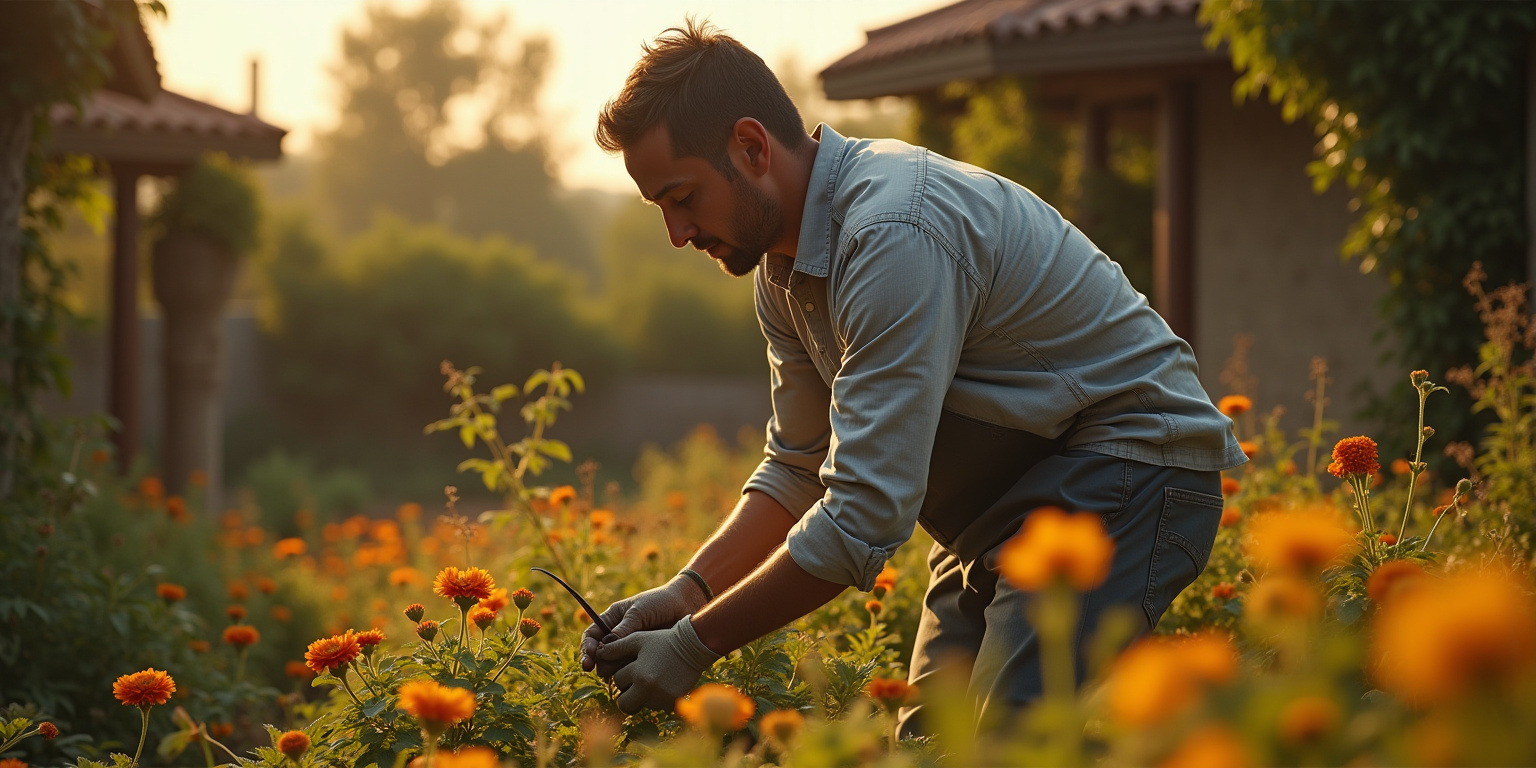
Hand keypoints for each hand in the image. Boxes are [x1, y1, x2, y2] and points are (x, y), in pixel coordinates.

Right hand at [580, 575, 709, 675]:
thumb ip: (623, 629)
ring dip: (617, 671)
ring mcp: (631, 648)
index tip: (589, 661)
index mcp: (612, 619)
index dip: (587, 649)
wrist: (686, 606)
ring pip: (616, 665)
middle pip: (602, 655)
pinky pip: (632, 669)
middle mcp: (618, 635)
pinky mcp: (644, 658)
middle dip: (602, 665)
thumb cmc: (661, 602)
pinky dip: (631, 674)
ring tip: (624, 673)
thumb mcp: (640, 612)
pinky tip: (635, 677)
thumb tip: (605, 649)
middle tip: (607, 674)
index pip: (592, 636)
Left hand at [599, 615, 720, 713]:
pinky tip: (664, 682)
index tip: (635, 664)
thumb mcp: (638, 639)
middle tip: (636, 682)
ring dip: (641, 696)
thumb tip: (597, 654)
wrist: (693, 647)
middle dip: (626, 694)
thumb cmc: (663, 640)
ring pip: (640, 706)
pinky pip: (655, 707)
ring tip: (653, 677)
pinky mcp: (672, 703)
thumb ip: (616, 647)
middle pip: (624, 704)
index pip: (618, 680)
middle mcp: (648, 689)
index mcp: (638, 673)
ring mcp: (661, 699)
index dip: (624, 672)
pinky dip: (656, 698)